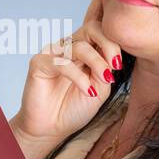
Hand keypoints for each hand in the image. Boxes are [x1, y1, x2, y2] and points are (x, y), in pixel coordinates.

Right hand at [14, 0, 122, 144]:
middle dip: (108, 45)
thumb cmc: (75, 108)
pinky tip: (87, 90)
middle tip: (115, 65)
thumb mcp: (101, 88)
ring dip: (97, 63)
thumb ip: (106, 68)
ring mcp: (53, 52)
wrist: (52, 129)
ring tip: (105, 80)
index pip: (101, 31)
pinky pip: (62, 63)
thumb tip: (114, 55)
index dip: (114, 42)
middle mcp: (68, 46)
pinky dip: (78, 77)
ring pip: (79, 46)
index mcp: (85, 49)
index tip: (119, 64)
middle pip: (91, 29)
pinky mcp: (39, 62)